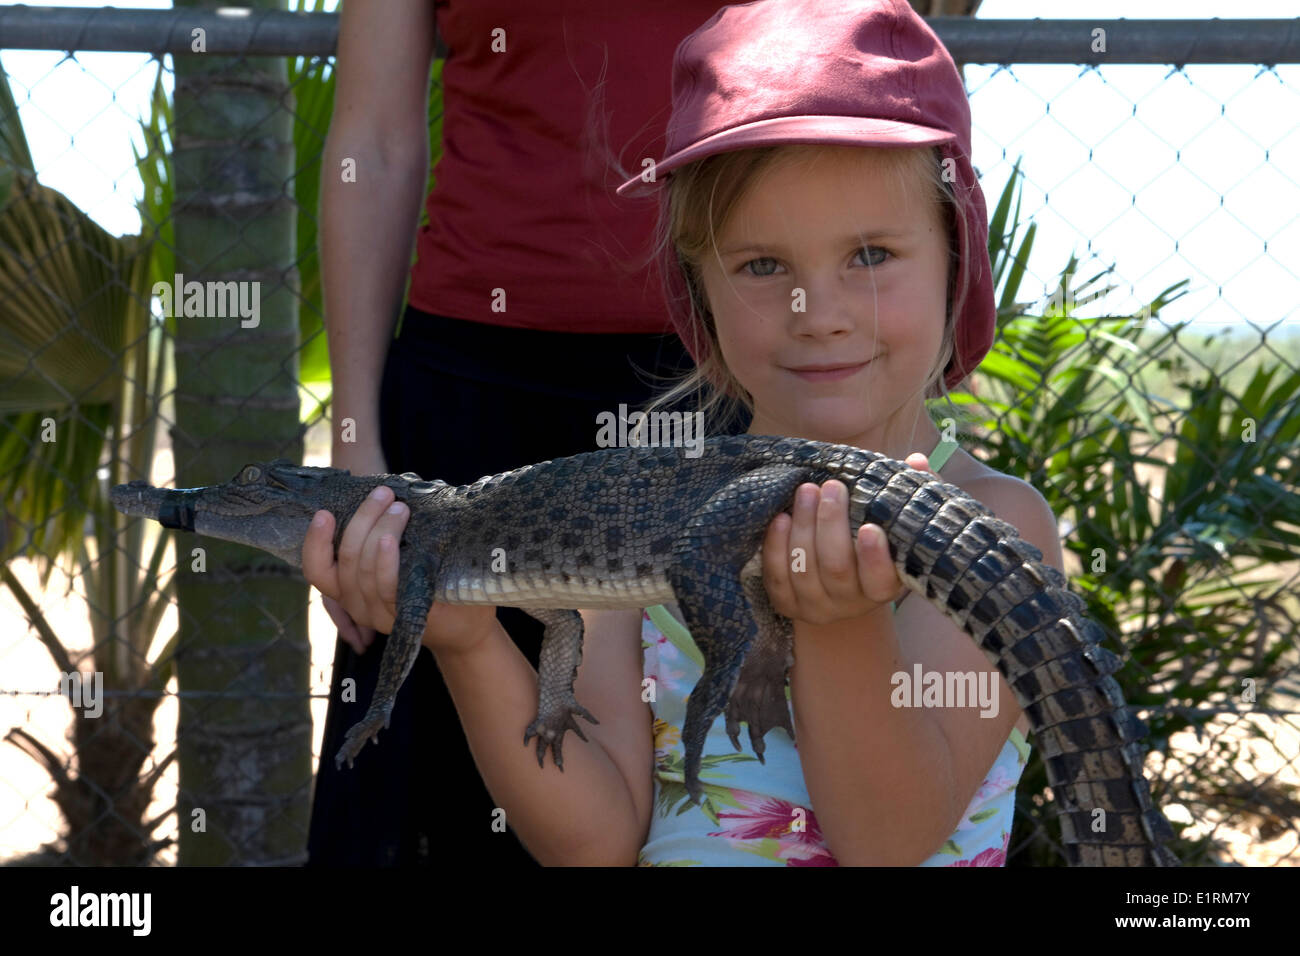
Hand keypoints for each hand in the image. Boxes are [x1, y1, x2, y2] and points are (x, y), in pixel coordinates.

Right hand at [301, 484, 498, 655]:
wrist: (467, 626)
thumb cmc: (430, 583)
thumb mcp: (401, 560)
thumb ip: (381, 539)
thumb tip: (381, 498)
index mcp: (349, 589)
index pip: (317, 569)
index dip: (315, 541)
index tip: (325, 512)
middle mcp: (357, 604)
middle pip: (346, 558)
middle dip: (363, 518)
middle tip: (384, 493)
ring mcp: (379, 614)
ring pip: (364, 568)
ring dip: (380, 530)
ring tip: (399, 508)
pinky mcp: (402, 616)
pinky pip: (385, 586)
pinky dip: (385, 561)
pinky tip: (389, 541)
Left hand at [761, 452, 934, 625]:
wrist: (842, 584)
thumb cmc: (873, 542)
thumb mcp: (895, 523)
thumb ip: (909, 494)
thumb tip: (917, 462)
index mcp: (884, 587)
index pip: (881, 580)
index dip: (874, 558)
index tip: (869, 528)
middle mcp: (852, 603)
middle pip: (836, 569)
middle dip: (830, 524)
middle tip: (830, 487)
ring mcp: (818, 607)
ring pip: (805, 571)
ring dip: (802, 527)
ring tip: (805, 491)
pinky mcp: (789, 604)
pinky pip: (777, 579)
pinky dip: (776, 547)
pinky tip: (781, 518)